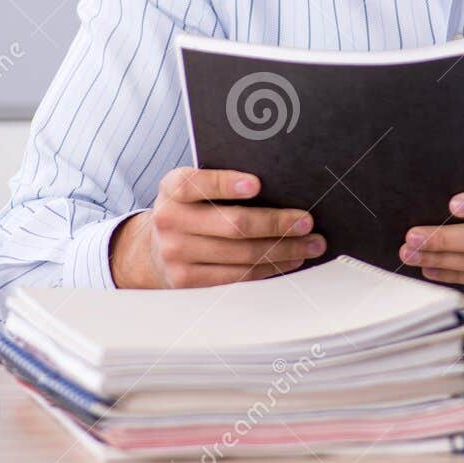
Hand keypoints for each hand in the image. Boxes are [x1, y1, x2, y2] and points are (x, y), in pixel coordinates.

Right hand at [109, 167, 326, 288]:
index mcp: (172, 189)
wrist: (153, 248)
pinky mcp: (187, 281)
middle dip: (276, 223)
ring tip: (310, 244)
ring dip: (282, 250)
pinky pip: (237, 276)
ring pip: (241, 255)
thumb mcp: (193, 189)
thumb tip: (280, 182)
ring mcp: (176, 253)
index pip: (196, 184)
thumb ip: (220, 182)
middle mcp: (170, 220)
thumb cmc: (190, 210)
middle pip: (232, 225)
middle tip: (306, 221)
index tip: (257, 183)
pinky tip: (289, 260)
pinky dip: (268, 268)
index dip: (226, 184)